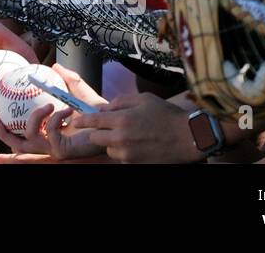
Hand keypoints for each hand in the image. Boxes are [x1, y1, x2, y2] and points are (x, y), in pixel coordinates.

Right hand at [0, 64, 107, 158]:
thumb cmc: (97, 113)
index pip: (21, 136)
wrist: (111, 122)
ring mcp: (53, 148)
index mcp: (46, 133)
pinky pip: (49, 131)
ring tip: (49, 104)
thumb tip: (55, 66)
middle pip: (17, 145)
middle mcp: (47, 143)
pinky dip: (56, 117)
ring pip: (28, 136)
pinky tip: (68, 110)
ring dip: (35, 116)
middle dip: (3, 134)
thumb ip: (68, 79)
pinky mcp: (62, 150)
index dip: (4, 131)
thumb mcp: (79, 93)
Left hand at [66, 91, 203, 162]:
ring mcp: (128, 154)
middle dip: (100, 132)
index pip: (93, 121)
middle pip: (96, 138)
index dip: (82, 120)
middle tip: (111, 127)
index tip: (76, 121)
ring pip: (109, 149)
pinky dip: (125, 153)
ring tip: (131, 136)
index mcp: (122, 119)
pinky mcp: (136, 165)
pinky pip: (122, 159)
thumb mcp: (143, 99)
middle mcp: (122, 138)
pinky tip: (139, 145)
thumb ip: (120, 101)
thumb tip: (104, 109)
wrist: (189, 138)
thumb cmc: (167, 115)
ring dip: (114, 143)